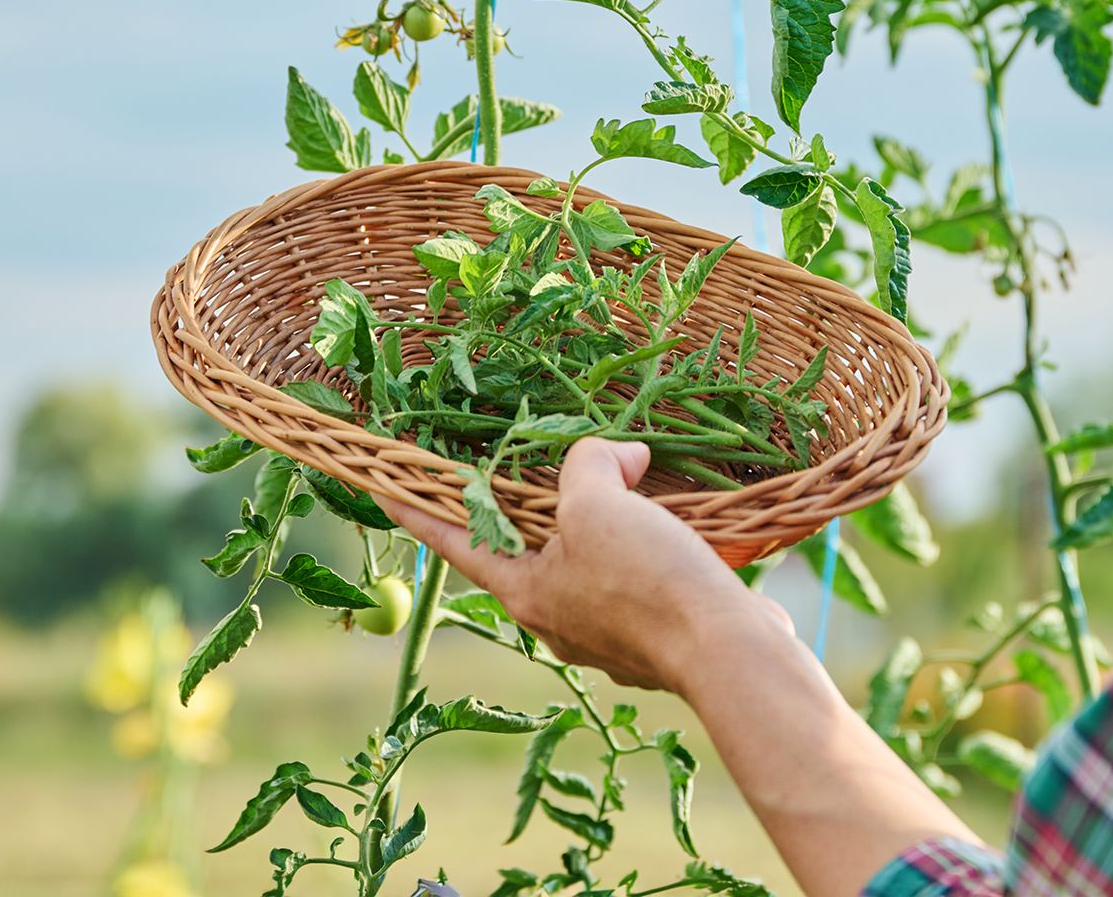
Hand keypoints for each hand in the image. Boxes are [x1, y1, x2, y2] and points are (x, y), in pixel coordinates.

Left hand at [382, 439, 795, 693]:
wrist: (729, 653)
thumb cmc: (647, 579)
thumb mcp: (597, 504)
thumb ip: (587, 467)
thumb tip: (616, 459)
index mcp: (526, 591)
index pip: (456, 540)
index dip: (419, 508)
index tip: (383, 487)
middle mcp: (556, 617)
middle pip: (527, 546)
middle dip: (533, 502)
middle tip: (539, 461)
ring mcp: (604, 631)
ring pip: (585, 557)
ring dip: (600, 517)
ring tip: (630, 478)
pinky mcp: (650, 633)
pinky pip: (633, 574)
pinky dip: (644, 538)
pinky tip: (673, 517)